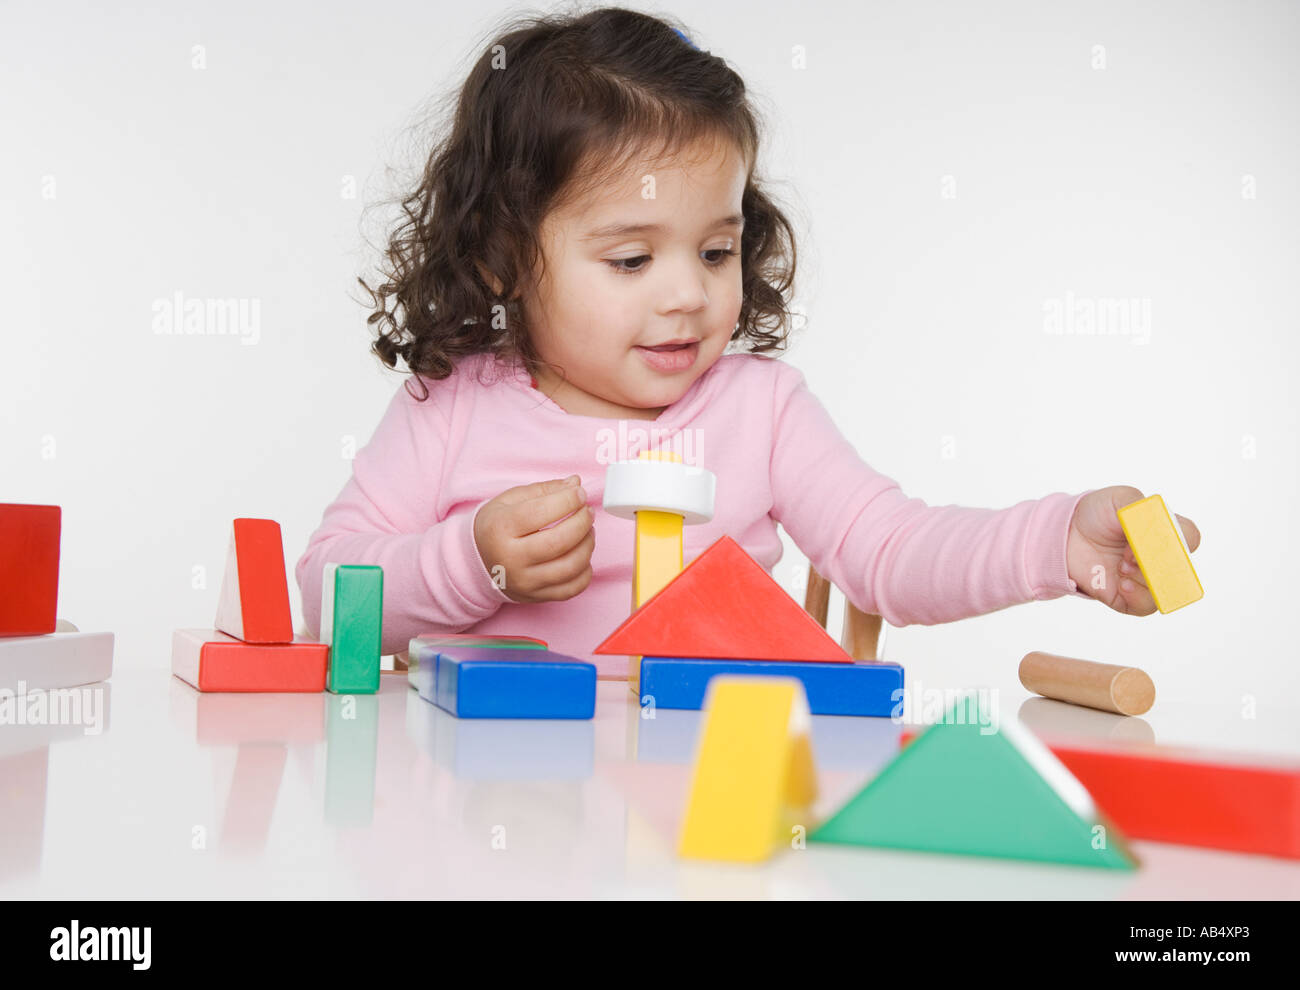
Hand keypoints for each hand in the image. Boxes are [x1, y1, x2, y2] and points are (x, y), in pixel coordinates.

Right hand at [473, 475, 594, 603]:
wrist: (477, 561)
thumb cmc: (497, 527)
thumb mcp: (510, 500)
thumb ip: (544, 490)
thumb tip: (576, 483)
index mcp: (500, 528)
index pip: (541, 512)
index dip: (568, 500)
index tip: (579, 493)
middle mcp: (510, 558)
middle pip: (560, 541)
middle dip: (582, 522)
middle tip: (587, 512)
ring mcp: (524, 581)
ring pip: (571, 567)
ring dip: (588, 545)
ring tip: (587, 531)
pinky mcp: (536, 597)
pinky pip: (572, 588)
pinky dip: (585, 571)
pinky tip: (581, 555)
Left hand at [1066, 486, 1200, 615]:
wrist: (1065, 534)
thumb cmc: (1097, 514)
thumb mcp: (1119, 500)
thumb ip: (1141, 508)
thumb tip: (1158, 529)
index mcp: (1165, 530)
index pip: (1189, 537)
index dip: (1176, 538)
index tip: (1149, 533)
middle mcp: (1160, 556)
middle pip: (1180, 567)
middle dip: (1156, 561)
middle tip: (1129, 554)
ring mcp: (1145, 578)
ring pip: (1165, 588)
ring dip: (1144, 577)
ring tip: (1121, 565)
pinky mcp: (1129, 596)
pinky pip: (1146, 606)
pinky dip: (1138, 595)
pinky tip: (1123, 583)